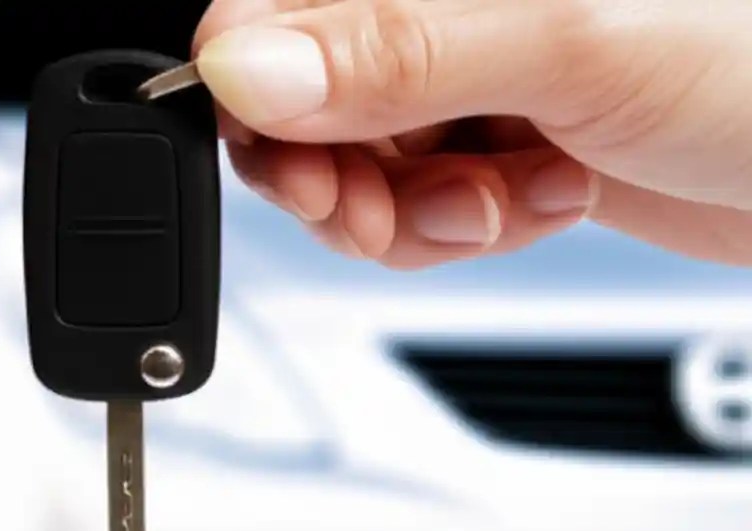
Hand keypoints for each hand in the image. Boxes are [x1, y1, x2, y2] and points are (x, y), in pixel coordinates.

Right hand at [194, 0, 751, 267]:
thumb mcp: (570, 42)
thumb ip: (396, 53)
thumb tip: (245, 68)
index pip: (275, 9)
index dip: (258, 96)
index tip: (294, 163)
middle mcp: (446, 8)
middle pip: (303, 100)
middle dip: (337, 177)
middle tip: (381, 211)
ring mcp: (473, 72)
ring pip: (358, 165)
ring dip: (413, 213)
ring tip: (495, 203)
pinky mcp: (501, 136)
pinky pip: (420, 200)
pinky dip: (463, 224)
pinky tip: (539, 198)